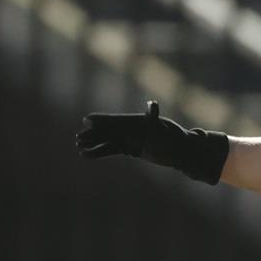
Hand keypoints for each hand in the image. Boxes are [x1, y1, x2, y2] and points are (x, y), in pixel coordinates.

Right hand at [76, 100, 229, 184]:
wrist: (182, 152)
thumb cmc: (175, 138)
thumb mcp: (165, 129)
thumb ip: (154, 118)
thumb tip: (152, 105)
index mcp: (137, 121)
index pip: (116, 120)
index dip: (102, 120)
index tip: (87, 120)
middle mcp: (131, 128)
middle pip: (109, 130)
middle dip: (94, 134)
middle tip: (79, 138)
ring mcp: (130, 138)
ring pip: (107, 140)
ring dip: (94, 143)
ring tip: (79, 147)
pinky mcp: (130, 148)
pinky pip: (111, 149)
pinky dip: (100, 151)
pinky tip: (87, 155)